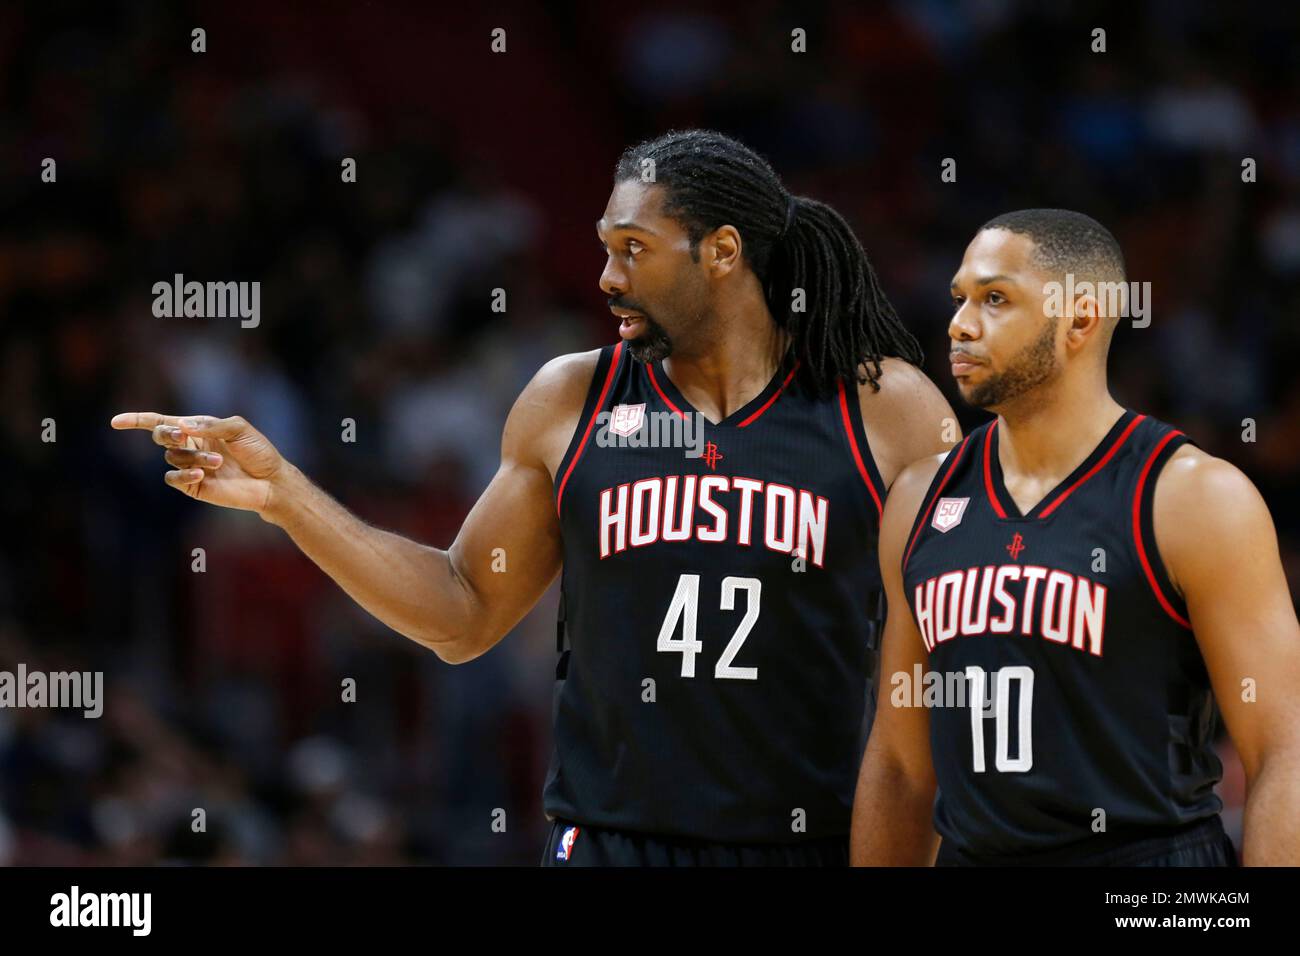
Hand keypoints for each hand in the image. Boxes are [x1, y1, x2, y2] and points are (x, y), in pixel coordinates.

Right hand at [110, 412, 285, 513]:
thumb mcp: (239, 429)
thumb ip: (212, 425)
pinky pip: (174, 478)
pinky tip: (201, 474)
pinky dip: (184, 474)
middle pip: (161, 436)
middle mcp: (191, 445)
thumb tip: (184, 426)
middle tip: (182, 435)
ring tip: (218, 462)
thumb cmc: (258, 451)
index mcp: (199, 428)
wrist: (271, 481)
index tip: (115, 422)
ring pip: (173, 457)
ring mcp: (191, 466)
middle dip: (167, 434)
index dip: (137, 420)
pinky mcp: (194, 485)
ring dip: (193, 457)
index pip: (162, 422)